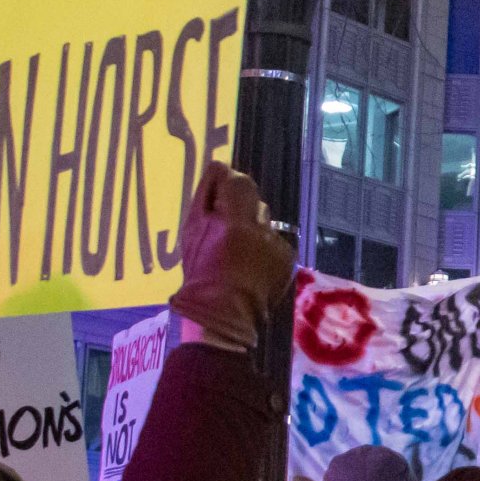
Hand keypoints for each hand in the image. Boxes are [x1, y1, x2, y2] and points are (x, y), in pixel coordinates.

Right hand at [168, 163, 293, 351]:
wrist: (223, 314)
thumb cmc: (200, 272)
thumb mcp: (192, 231)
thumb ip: (205, 196)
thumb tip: (217, 166)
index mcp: (234, 222)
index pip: (239, 181)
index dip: (229, 181)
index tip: (221, 188)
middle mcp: (261, 230)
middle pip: (254, 200)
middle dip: (240, 207)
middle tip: (225, 226)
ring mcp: (277, 245)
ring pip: (265, 221)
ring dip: (253, 228)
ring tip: (237, 250)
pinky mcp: (287, 258)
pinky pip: (275, 241)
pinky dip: (264, 247)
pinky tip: (250, 263)